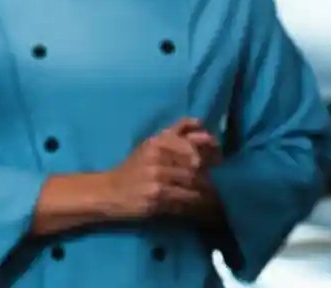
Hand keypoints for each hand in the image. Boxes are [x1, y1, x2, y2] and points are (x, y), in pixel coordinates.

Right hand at [104, 118, 221, 219]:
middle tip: (222, 179)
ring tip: (216, 195)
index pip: (193, 143)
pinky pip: (185, 199)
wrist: (108, 192)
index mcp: (158, 141)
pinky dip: (197, 204)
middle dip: (211, 172)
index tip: (219, 158)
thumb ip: (177, 132)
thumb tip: (202, 123)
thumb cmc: (134, 167)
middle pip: (196, 163)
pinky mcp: (156, 198)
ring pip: (193, 182)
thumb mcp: (152, 144)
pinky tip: (203, 207)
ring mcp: (157, 178)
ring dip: (208, 190)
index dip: (210, 151)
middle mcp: (157, 156)